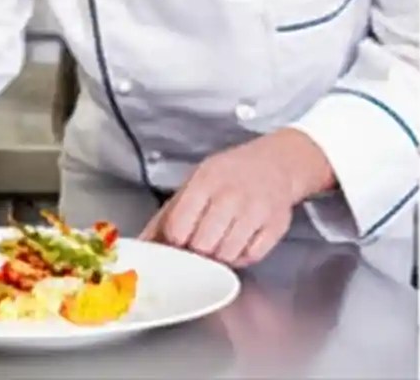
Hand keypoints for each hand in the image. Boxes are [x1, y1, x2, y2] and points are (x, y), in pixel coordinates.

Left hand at [139, 129, 334, 267]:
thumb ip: (167, 216)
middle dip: (199, 250)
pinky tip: (241, 242)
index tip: (181, 239)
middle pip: (202, 246)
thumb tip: (142, 248)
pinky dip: (243, 257)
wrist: (278, 162)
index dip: (176, 240)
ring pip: (227, 256)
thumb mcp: (195, 183)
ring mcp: (257, 211)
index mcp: (205, 182)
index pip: (178, 228)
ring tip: (222, 240)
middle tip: (203, 242)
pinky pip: (251, 257)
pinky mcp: (276, 226)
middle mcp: (232, 195)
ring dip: (220, 256)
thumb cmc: (230, 175)